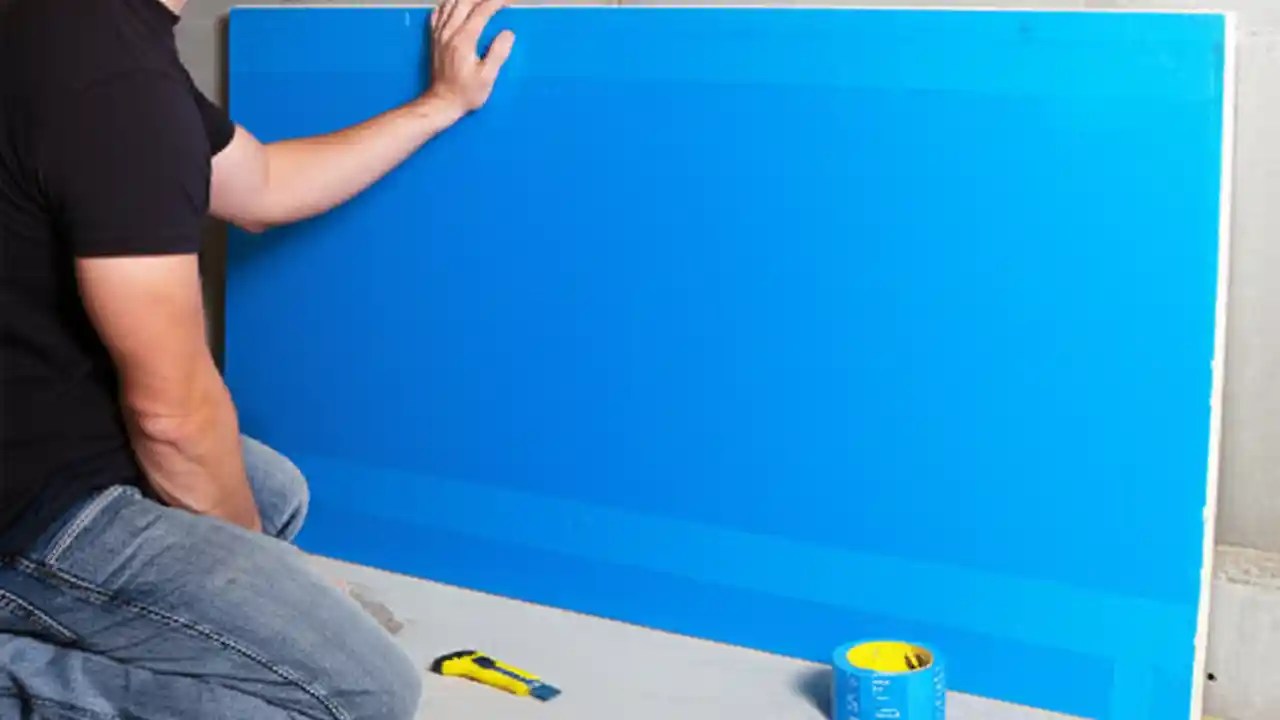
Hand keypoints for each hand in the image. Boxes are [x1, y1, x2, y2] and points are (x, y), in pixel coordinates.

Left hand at [426, 0, 515, 114]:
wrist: (441, 102)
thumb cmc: (466, 93)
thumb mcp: (487, 78)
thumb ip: (498, 53)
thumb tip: (508, 33)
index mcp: (464, 40)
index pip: (481, 10)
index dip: (497, 1)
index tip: (509, 1)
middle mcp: (449, 32)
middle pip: (464, 1)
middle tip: (497, 0)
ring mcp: (439, 33)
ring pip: (450, 3)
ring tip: (480, 1)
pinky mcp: (433, 37)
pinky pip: (438, 12)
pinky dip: (449, 4)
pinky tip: (457, 6)